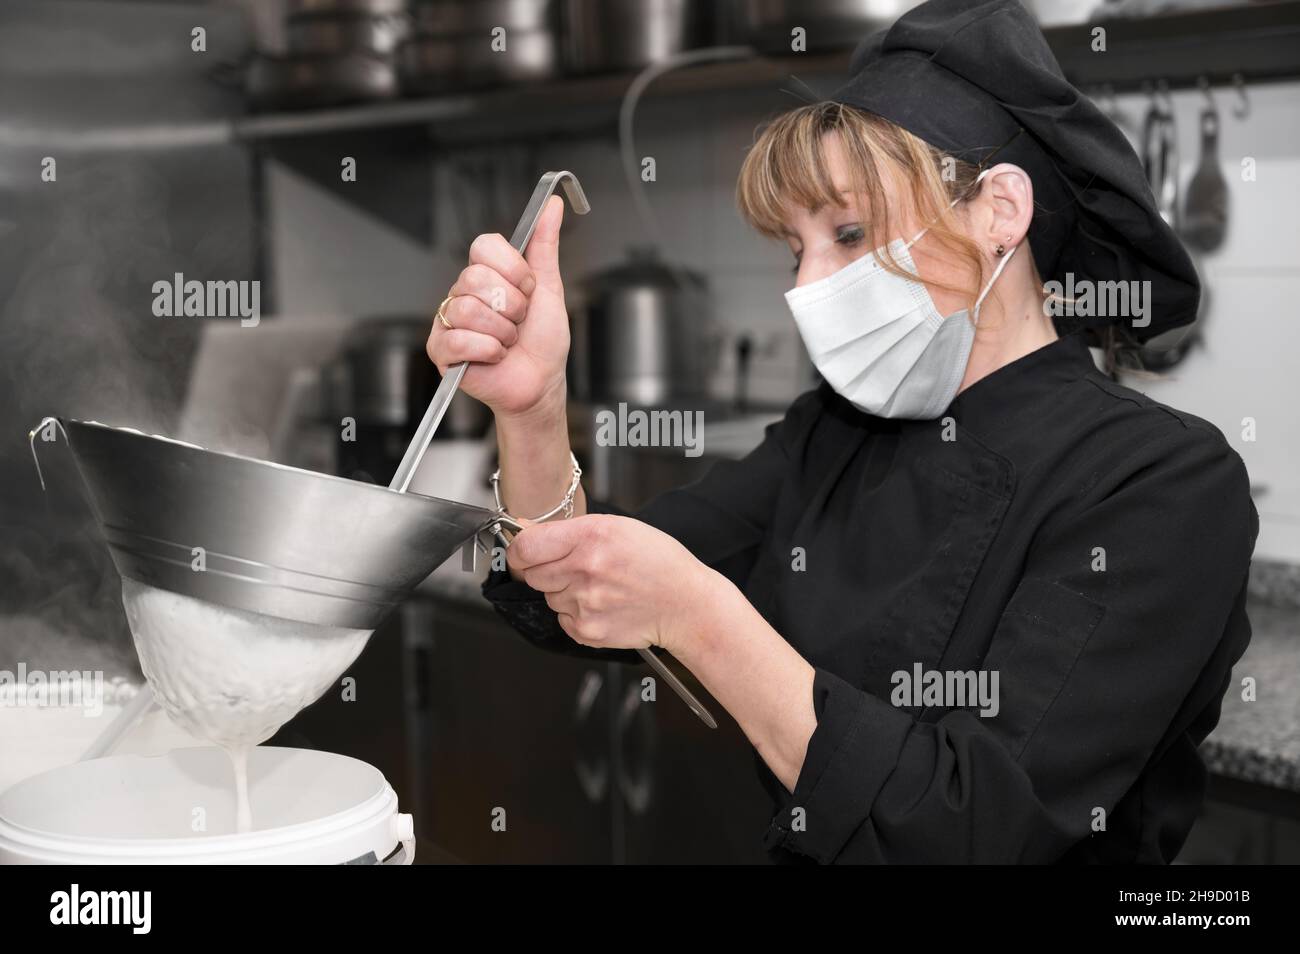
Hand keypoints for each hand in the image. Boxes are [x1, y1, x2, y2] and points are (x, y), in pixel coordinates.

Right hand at [426, 196, 569, 419]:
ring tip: (507, 342)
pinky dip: (487, 351)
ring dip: (501, 332)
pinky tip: (494, 357)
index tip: (528, 288)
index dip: (511, 268)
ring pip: (468, 309)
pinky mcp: (441, 349)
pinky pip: (457, 338)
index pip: (484, 245)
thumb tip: (553, 205)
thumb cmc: (544, 341)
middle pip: (476, 277)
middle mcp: (463, 291)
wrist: (541, 383)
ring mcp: (449, 319)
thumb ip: (545, 245)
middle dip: (511, 306)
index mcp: (487, 273)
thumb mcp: (549, 288)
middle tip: (518, 322)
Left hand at [507, 514, 721, 655]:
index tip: (525, 552)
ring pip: (548, 596)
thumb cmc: (658, 562)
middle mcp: (585, 570)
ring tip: (598, 586)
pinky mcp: (587, 631)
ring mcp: (585, 603)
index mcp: (591, 537)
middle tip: (576, 568)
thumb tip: (524, 530)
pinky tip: (602, 604)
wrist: (685, 604)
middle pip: (532, 574)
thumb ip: (567, 529)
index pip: (525, 547)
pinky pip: (562, 619)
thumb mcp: (616, 527)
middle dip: (546, 570)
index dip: (519, 550)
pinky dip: (575, 613)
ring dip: (564, 591)